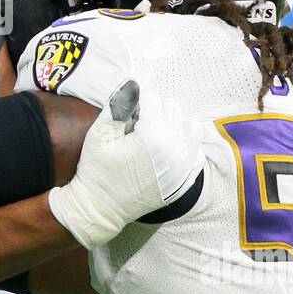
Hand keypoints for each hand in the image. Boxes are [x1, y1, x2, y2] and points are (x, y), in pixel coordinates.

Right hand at [48, 80, 204, 248]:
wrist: (100, 209)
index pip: (153, 97)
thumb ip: (118, 105)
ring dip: (172, 125)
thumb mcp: (99, 135)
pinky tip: (166, 151)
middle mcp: (174, 148)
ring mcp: (183, 166)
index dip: (136, 103)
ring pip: (189, 126)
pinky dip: (184, 146)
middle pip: (172, 108)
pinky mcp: (185, 180)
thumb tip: (135, 83)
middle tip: (137, 127)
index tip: (127, 117)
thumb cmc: (96, 171)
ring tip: (153, 136)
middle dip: (154, 111)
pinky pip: (196, 152)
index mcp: (153, 135)